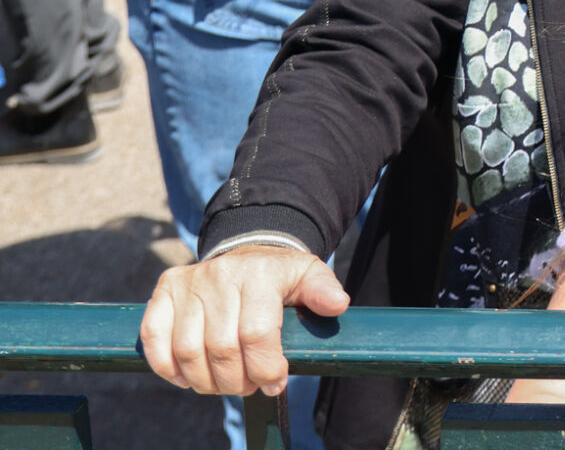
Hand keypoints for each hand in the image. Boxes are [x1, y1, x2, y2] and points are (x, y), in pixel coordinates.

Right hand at [141, 245, 349, 396]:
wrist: (247, 250)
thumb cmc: (279, 275)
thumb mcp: (309, 275)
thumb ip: (323, 290)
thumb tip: (337, 305)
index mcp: (260, 273)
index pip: (256, 333)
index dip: (265, 368)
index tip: (275, 383)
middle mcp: (221, 275)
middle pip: (222, 348)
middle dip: (238, 380)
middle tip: (249, 387)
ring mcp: (190, 282)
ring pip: (188, 350)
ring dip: (206, 381)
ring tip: (224, 384)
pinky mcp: (165, 290)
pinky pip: (155, 338)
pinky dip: (167, 367)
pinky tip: (188, 378)